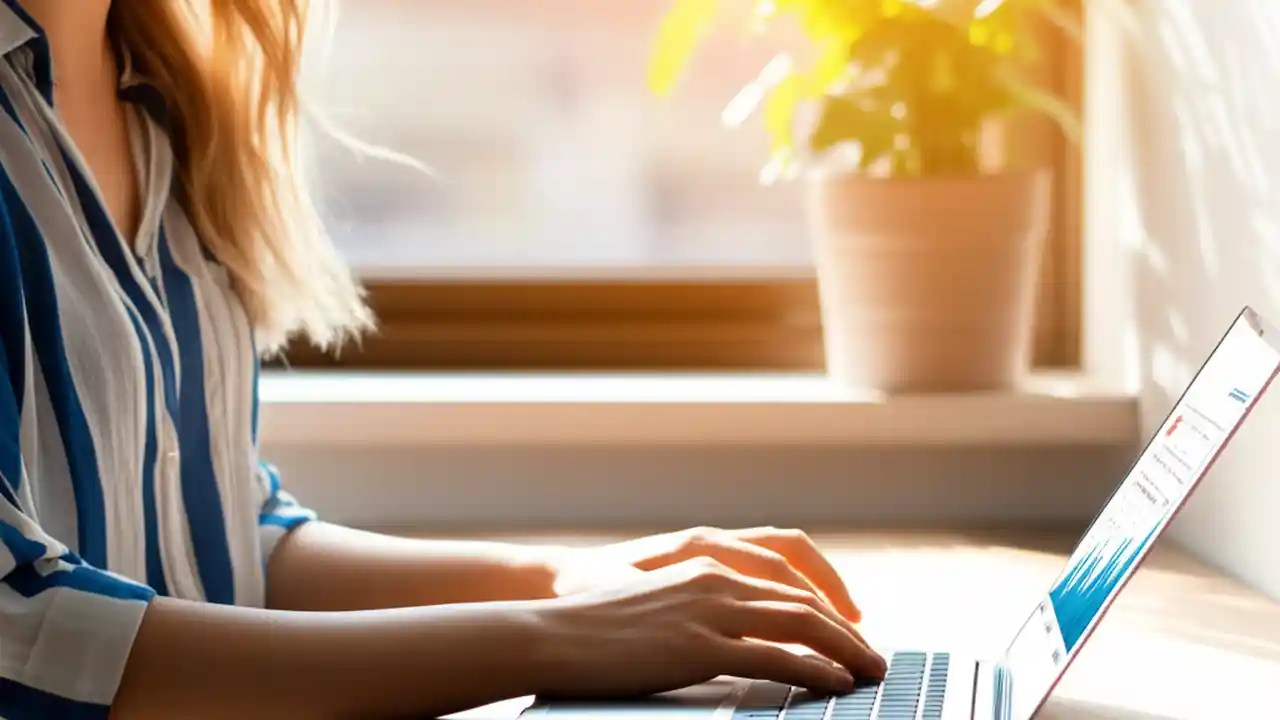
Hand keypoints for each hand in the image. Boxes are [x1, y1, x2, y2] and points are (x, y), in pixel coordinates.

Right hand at [532, 557, 885, 698]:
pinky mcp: (699, 646)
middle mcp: (715, 580)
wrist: (551, 630)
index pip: (784, 581)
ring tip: (869, 670)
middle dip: (846, 629)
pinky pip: (776, 657)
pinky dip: (815, 669)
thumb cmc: (593, 625)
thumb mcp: (655, 605)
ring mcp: (709, 611)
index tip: (847, 630)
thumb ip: (696, 612)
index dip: (823, 605)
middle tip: (873, 655)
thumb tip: (728, 641)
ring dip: (844, 648)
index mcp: (706, 565)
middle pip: (803, 600)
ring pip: (800, 624)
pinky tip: (835, 683)